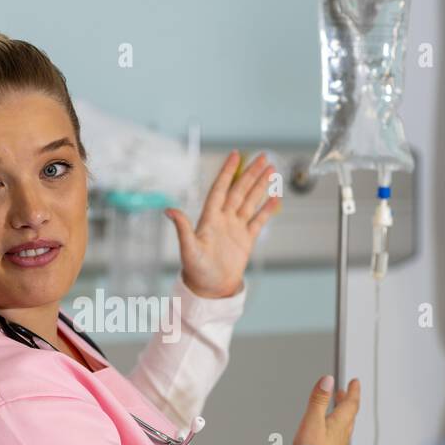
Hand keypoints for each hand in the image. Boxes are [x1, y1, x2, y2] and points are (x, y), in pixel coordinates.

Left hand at [165, 150, 280, 299]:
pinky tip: (276, 197)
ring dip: (260, 186)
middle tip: (264, 156)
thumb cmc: (196, 271)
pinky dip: (268, 209)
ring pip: (250, 201)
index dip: (227, 172)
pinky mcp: (246, 240)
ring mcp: (236, 228)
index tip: (235, 154)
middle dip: (251, 173)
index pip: (220, 189)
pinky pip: (259, 220)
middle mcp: (223, 219)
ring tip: (272, 170)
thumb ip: (182, 228)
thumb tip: (168, 209)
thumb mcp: (188, 249)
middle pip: (240, 191)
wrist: (210, 290)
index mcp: (209, 218)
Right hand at [292, 375, 360, 444]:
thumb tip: (328, 380)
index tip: (355, 382)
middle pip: (349, 415)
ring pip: (345, 427)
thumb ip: (319, 399)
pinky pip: (339, 438)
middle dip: (346, 402)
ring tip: (335, 410)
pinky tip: (329, 434)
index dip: (353, 391)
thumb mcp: (312, 419)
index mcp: (340, 424)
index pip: (351, 404)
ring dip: (342, 415)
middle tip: (344, 393)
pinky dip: (336, 429)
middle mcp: (343, 435)